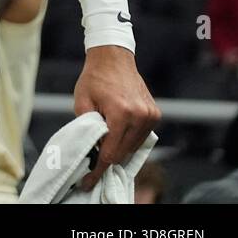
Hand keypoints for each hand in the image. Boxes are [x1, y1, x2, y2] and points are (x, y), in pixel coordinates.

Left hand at [73, 45, 160, 189]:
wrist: (113, 58)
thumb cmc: (94, 79)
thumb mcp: (82, 103)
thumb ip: (87, 128)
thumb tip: (92, 150)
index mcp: (121, 113)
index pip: (111, 151)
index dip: (99, 167)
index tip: (89, 179)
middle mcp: (140, 116)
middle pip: (124, 152)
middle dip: (108, 159)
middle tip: (93, 167)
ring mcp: (150, 115)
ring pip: (134, 147)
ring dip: (120, 149)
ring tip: (105, 145)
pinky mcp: (155, 114)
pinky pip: (141, 137)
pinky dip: (129, 140)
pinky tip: (118, 137)